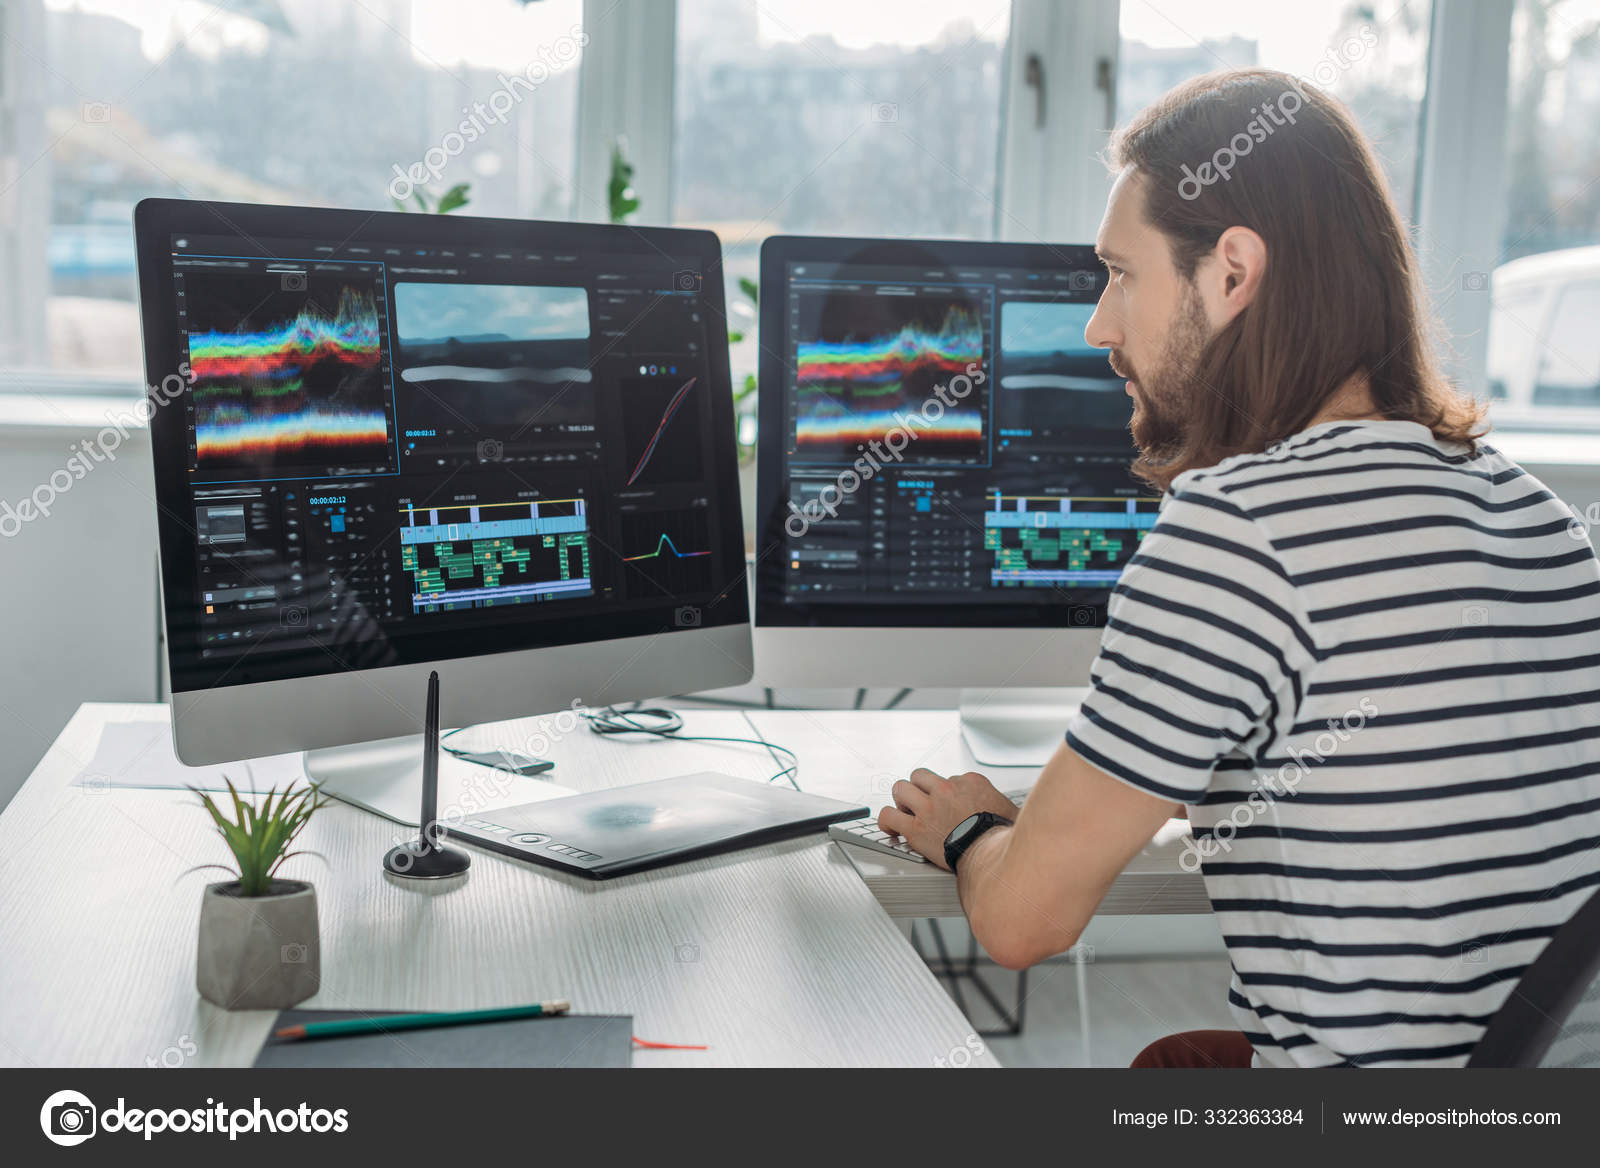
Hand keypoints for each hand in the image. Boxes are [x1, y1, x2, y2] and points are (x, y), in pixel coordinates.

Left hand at [877, 768, 1016, 870]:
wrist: (993, 857)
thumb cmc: (1003, 838)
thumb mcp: (1009, 809)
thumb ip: (996, 801)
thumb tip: (1000, 807)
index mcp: (970, 782)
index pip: (949, 779)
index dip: (947, 795)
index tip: (950, 807)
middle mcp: (946, 789)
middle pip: (920, 776)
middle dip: (918, 788)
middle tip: (920, 803)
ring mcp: (929, 807)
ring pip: (900, 788)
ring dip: (901, 800)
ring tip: (906, 812)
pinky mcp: (916, 828)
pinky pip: (889, 816)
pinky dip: (887, 821)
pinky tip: (891, 829)